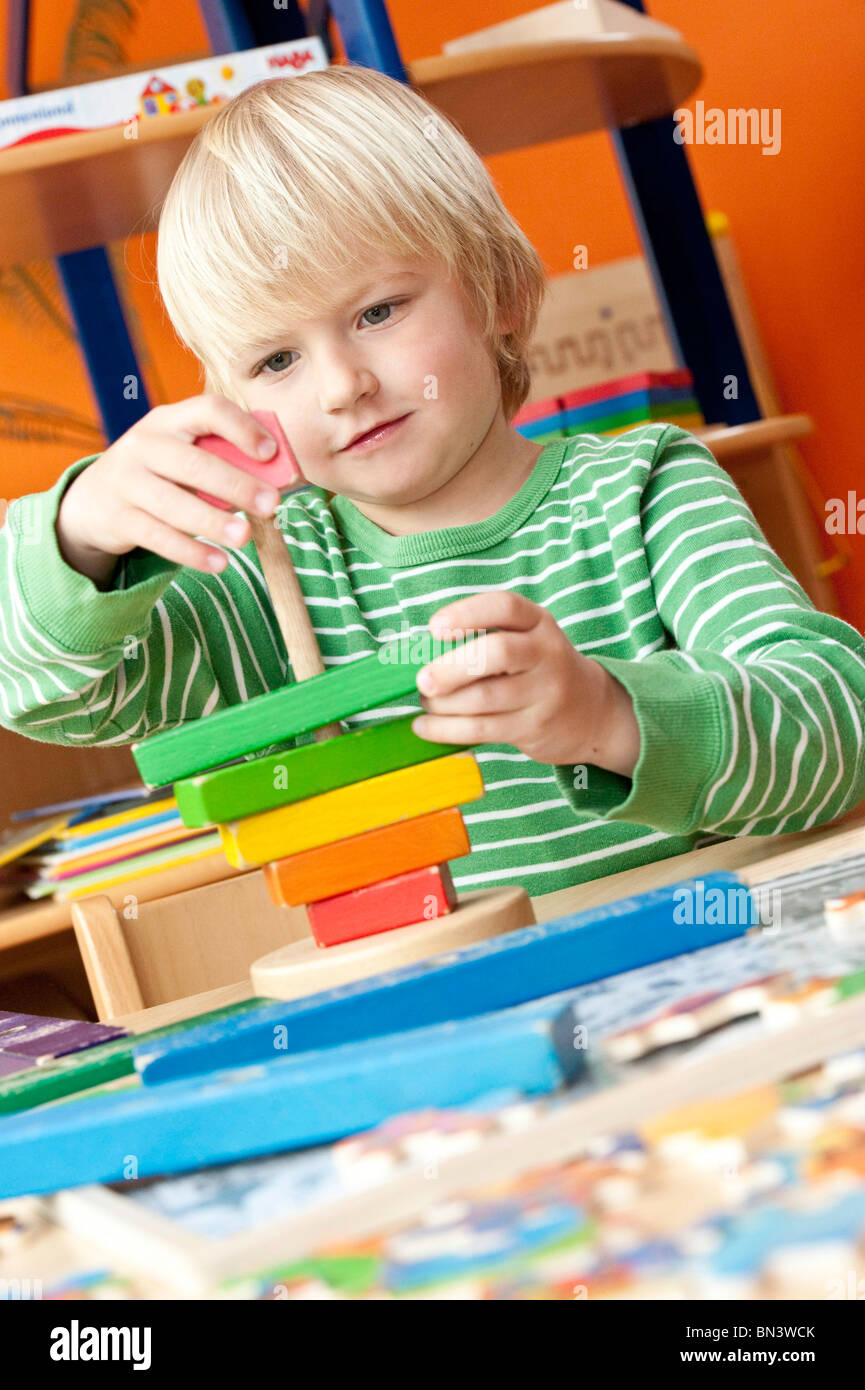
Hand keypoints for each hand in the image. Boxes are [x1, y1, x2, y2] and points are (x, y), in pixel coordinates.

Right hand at [55, 395, 282, 584]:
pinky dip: (191, 552)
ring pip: (174, 504)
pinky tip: (219, 563)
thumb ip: (222, 458)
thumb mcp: (182, 453)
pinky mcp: (118, 518)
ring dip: (213, 522)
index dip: (241, 428)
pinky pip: (158, 537)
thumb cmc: (159, 473)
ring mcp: (126, 480)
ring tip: (245, 538)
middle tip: (271, 505)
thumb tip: (276, 476)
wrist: (92, 500)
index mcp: (169, 420)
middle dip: (237, 484)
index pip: (208, 410)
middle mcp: (144, 444)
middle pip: (194, 463)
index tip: (270, 453)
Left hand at [412, 592, 640, 775]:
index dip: (467, 614)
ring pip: (486, 697)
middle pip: (499, 653)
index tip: (434, 628)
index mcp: (538, 622)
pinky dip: (447, 729)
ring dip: (444, 703)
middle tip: (422, 679)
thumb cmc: (536, 669)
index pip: (505, 606)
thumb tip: (417, 653)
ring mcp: (544, 692)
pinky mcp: (535, 726)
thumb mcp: (525, 640)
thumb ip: (483, 639)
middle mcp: (546, 652)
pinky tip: (425, 726)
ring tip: (425, 703)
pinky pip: (483, 729)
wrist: (591, 711)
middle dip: (452, 667)